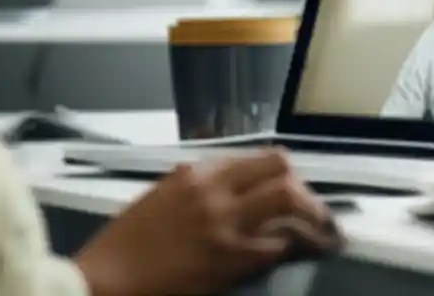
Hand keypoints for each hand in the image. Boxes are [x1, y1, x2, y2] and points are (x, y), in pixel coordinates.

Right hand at [74, 150, 341, 295]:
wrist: (111, 277)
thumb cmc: (127, 242)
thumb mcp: (161, 198)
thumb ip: (198, 188)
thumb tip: (233, 190)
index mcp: (194, 173)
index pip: (258, 157)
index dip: (282, 174)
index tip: (291, 189)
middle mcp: (215, 189)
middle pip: (281, 169)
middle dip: (304, 189)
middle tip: (314, 211)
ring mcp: (227, 222)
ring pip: (291, 202)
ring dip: (312, 218)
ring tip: (322, 233)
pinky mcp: (233, 257)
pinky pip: (279, 245)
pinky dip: (291, 248)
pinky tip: (295, 255)